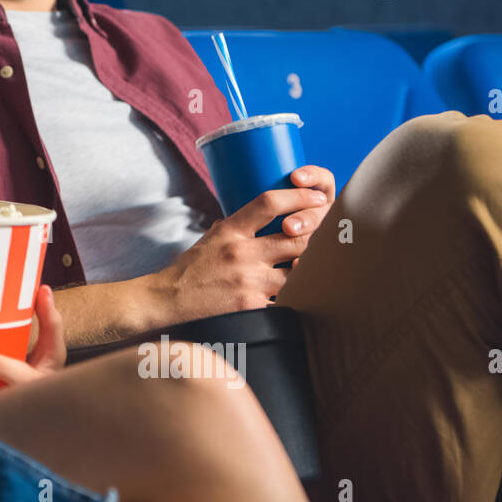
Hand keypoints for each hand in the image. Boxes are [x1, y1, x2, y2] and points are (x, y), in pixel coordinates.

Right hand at [148, 171, 332, 320]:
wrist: (168, 298)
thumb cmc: (192, 267)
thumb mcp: (213, 237)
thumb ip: (240, 227)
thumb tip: (268, 217)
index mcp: (231, 230)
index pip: (269, 202)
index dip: (299, 196)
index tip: (317, 196)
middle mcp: (241, 252)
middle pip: (297, 236)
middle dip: (319, 234)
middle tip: (333, 232)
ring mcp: (248, 279)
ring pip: (299, 269)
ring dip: (311, 267)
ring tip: (324, 264)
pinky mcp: (252, 305)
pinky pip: (287, 298)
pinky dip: (297, 295)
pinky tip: (305, 294)